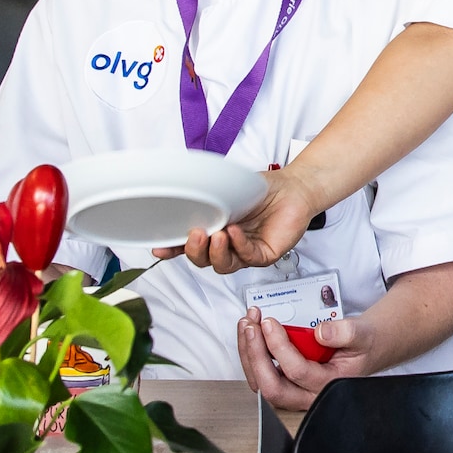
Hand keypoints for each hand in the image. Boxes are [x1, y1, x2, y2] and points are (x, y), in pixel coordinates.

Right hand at [166, 167, 319, 274]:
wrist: (293, 187)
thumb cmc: (261, 190)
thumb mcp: (226, 189)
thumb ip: (205, 195)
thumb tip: (182, 191)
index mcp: (213, 231)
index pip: (188, 246)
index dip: (172, 249)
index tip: (158, 249)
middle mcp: (228, 245)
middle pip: (203, 260)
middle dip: (194, 251)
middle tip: (195, 235)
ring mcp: (245, 252)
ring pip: (224, 264)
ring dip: (216, 252)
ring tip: (218, 234)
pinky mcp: (265, 255)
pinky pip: (248, 257)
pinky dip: (240, 245)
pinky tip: (235, 232)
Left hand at [234, 307, 377, 409]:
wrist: (364, 348)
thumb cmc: (362, 345)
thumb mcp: (362, 334)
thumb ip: (346, 332)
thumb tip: (321, 333)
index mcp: (330, 385)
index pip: (298, 371)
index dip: (279, 346)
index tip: (270, 323)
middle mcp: (309, 395)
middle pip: (272, 387)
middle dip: (256, 355)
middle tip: (252, 327)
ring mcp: (294, 392)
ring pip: (261, 383)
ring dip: (248, 353)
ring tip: (247, 324)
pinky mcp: (283, 383)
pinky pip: (260, 375)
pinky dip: (251, 353)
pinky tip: (250, 332)